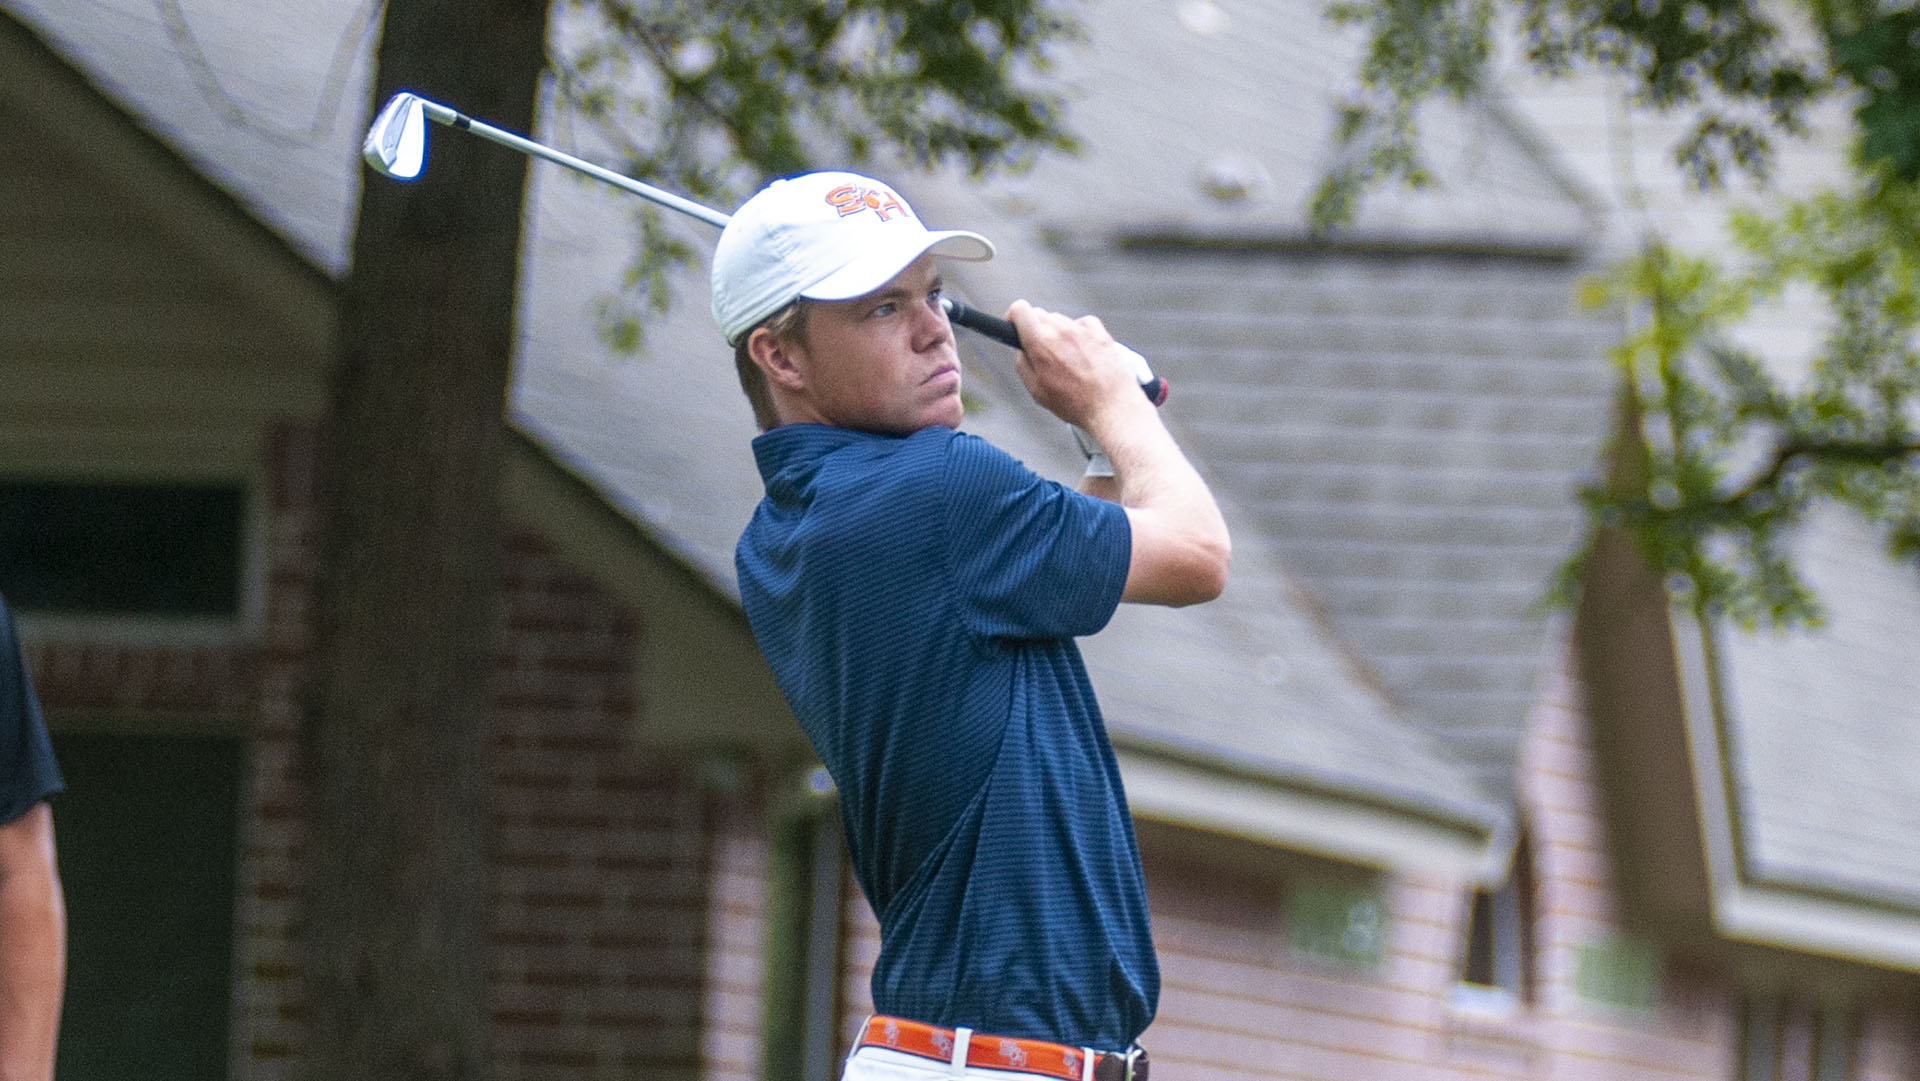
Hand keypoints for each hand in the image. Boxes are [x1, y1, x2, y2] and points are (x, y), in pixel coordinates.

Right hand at [1005, 300, 1149, 430]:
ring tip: (1066, 359)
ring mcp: (1082, 329)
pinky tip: (1083, 353)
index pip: (1020, 310)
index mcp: (1041, 343)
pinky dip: (1079, 334)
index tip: (1014, 326)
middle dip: (1035, 330)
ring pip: (1060, 320)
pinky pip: (1082, 324)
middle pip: (1039, 315)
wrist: (1111, 406)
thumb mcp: (1037, 391)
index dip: (1013, 317)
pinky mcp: (1099, 332)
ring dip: (1057, 333)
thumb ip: (1023, 365)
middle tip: (1041, 352)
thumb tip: (1021, 350)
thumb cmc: (1076, 403)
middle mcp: (1061, 330)